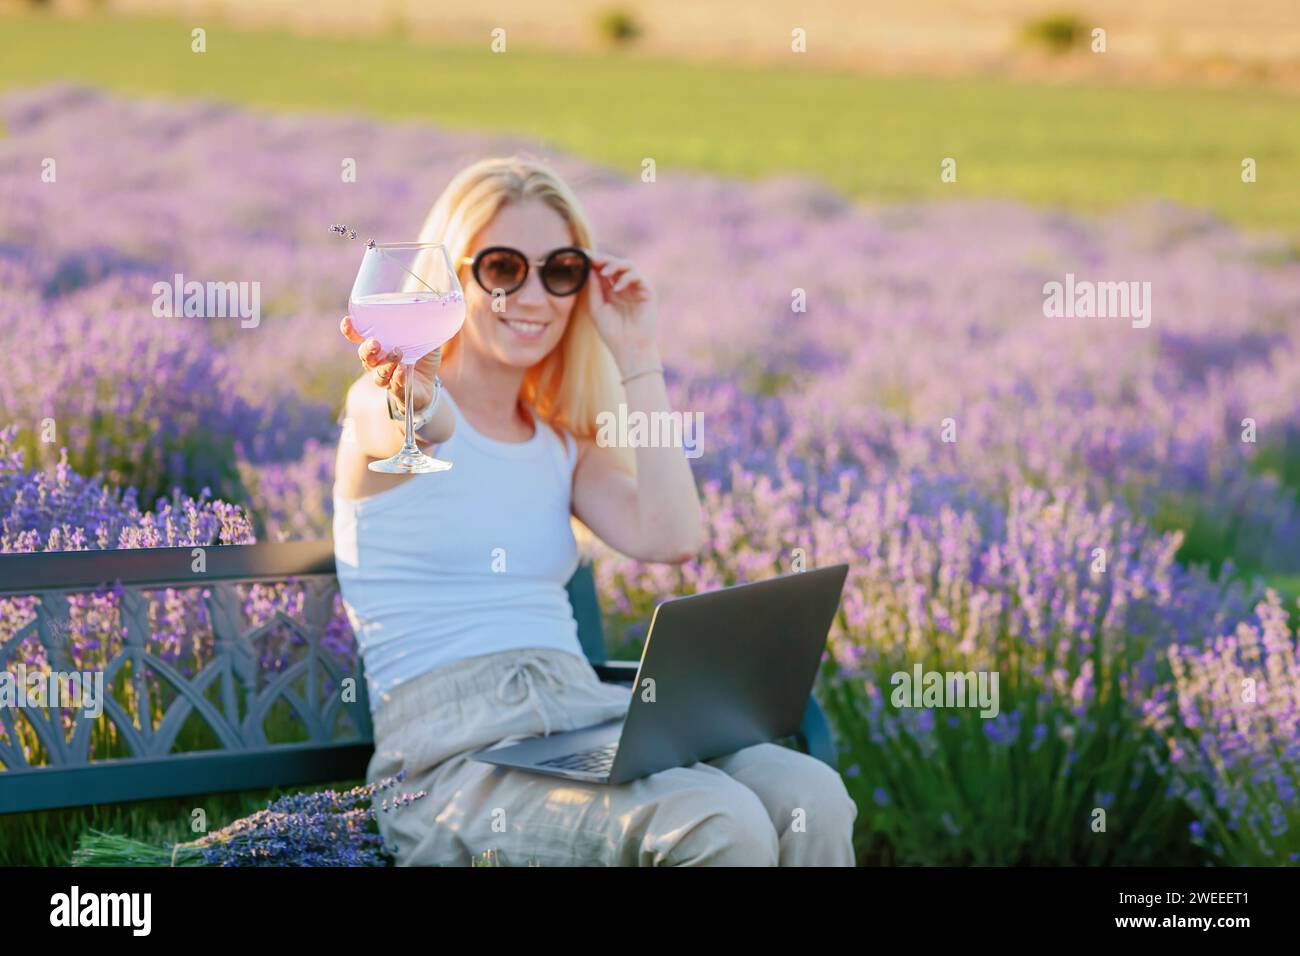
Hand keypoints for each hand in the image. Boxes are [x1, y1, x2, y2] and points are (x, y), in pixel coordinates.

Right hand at [340, 315, 439, 412]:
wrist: (429, 384)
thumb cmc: (421, 357)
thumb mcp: (425, 336)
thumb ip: (424, 323)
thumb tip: (428, 303)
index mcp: (379, 345)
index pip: (358, 337)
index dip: (350, 330)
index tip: (348, 320)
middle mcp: (378, 362)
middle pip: (364, 356)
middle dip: (367, 349)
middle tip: (375, 343)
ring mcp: (387, 377)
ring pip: (378, 373)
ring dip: (385, 364)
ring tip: (397, 354)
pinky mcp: (398, 391)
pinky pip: (394, 385)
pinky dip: (397, 376)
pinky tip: (402, 369)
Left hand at [584, 252, 658, 370]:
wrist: (629, 348)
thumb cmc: (612, 332)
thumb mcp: (597, 308)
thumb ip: (594, 288)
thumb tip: (591, 268)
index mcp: (611, 290)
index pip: (602, 270)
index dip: (593, 261)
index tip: (580, 255)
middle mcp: (624, 287)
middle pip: (615, 264)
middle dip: (603, 259)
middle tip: (592, 258)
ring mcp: (636, 288)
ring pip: (627, 265)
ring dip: (614, 265)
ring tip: (604, 272)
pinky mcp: (648, 291)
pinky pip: (637, 277)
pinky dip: (626, 279)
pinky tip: (616, 288)